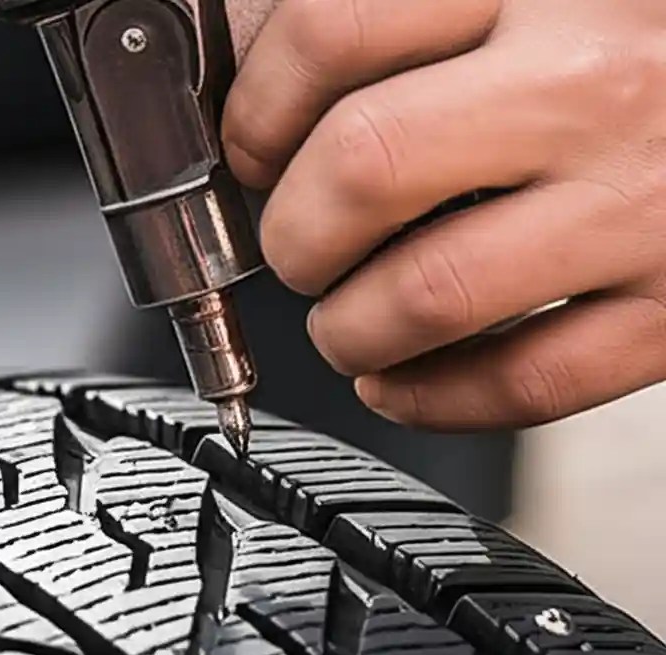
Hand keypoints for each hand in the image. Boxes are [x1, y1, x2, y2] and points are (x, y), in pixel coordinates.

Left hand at [223, 0, 665, 429]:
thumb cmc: (644, 40)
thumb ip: (407, 21)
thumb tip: (264, 92)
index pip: (332, 30)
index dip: (255, 108)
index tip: (247, 150)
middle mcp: (594, 80)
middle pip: (363, 167)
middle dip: (292, 231)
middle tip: (295, 245)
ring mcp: (646, 199)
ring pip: (428, 293)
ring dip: (347, 329)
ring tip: (343, 322)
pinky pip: (526, 382)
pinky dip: (431, 398)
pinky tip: (400, 379)